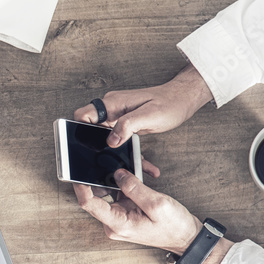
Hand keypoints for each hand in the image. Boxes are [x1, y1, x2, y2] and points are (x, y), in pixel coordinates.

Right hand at [74, 64, 214, 147]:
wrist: (183, 99)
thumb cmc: (170, 103)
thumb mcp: (149, 115)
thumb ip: (127, 125)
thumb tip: (111, 140)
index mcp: (113, 103)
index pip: (83, 115)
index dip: (80, 130)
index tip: (86, 145)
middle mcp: (112, 109)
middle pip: (90, 128)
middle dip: (94, 146)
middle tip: (101, 161)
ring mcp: (117, 116)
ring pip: (104, 136)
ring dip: (111, 151)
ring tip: (123, 164)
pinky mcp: (125, 123)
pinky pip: (117, 138)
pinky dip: (124, 150)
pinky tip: (137, 161)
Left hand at [74, 168, 201, 254]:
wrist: (186, 237)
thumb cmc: (174, 226)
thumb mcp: (156, 204)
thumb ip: (134, 188)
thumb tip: (118, 173)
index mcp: (117, 224)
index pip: (89, 204)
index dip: (81, 187)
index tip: (76, 172)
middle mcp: (113, 222)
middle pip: (96, 196)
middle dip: (100, 177)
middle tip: (105, 161)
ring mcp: (118, 217)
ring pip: (108, 193)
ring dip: (114, 179)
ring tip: (125, 166)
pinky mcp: (125, 212)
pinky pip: (118, 195)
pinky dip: (124, 184)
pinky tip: (133, 174)